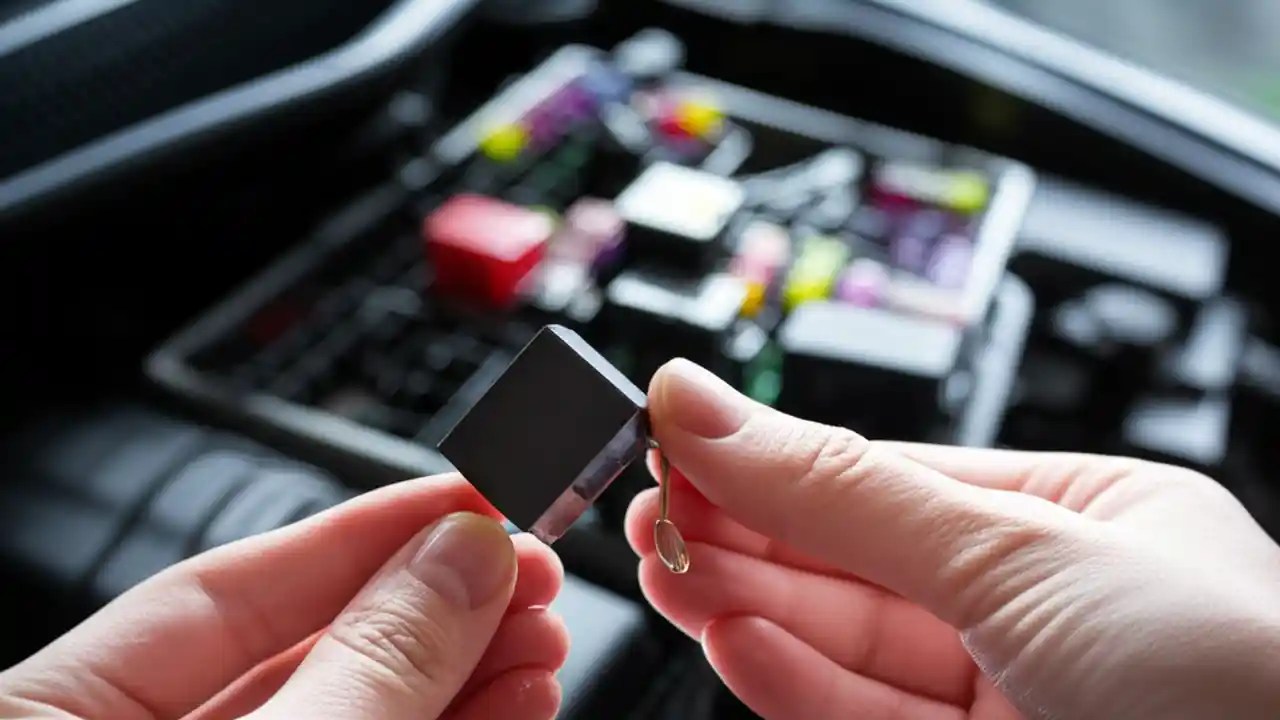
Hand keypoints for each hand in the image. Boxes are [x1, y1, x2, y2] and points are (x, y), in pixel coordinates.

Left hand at [0, 475, 567, 719]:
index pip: (225, 588)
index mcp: (47, 719)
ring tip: (544, 640)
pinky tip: (514, 704)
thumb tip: (461, 556)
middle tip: (533, 574)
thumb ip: (367, 664)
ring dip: (464, 677)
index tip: (474, 496)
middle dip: (438, 609)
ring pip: (356, 718)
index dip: (365, 531)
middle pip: (306, 652)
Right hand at [627, 360, 1279, 719]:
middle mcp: (1049, 610)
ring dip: (750, 605)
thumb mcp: (1018, 556)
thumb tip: (705, 401)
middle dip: (747, 532)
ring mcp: (1014, 703)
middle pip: (859, 560)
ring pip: (851, 646)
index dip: (777, 459)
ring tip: (667, 569)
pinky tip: (736, 636)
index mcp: (1087, 522)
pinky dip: (791, 681)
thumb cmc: (1246, 689)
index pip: (894, 476)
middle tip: (648, 507)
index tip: (678, 441)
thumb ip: (844, 488)